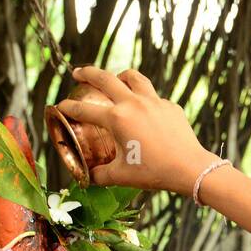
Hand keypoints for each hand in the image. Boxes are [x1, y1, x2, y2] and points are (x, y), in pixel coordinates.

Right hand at [58, 65, 219, 194]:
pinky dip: (144, 98)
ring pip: (134, 77)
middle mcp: (133, 103)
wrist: (189, 168)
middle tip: (78, 73)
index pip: (85, 110)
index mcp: (117, 118)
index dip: (69, 107)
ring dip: (120, 75)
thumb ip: (100, 175)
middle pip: (105, 78)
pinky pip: (153, 96)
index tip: (61, 106)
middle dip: (88, 73)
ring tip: (116, 78)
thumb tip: (88, 177)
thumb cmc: (153, 172)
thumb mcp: (121, 176)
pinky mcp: (170, 106)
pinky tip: (144, 109)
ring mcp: (154, 101)